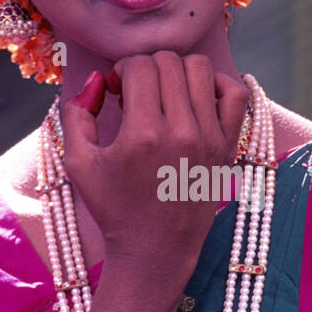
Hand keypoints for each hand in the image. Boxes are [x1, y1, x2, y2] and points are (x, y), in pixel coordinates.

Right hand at [61, 52, 249, 279]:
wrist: (155, 250)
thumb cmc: (113, 208)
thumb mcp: (78, 163)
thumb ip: (76, 114)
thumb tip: (97, 78)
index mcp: (142, 135)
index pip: (139, 67)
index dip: (122, 69)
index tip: (115, 90)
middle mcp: (181, 133)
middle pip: (168, 62)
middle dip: (146, 67)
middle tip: (137, 93)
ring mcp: (209, 139)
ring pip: (200, 69)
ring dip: (177, 71)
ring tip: (164, 94)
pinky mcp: (227, 147)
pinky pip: (235, 93)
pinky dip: (216, 83)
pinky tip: (195, 96)